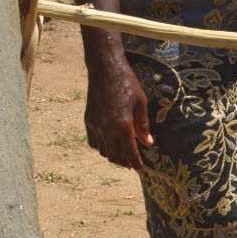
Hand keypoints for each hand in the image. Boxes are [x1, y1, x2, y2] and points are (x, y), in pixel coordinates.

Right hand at [85, 55, 154, 169]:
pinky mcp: (88, 120)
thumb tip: (148, 143)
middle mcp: (106, 128)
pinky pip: (93, 142)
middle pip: (114, 156)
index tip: (140, 168)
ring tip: (122, 154)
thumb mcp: (141, 103)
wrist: (105, 69)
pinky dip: (101, 146)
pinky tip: (109, 143)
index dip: (135, 162)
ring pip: (102, 151)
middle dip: (124, 162)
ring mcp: (95, 125)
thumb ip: (143, 126)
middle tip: (132, 163)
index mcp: (122, 124)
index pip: (129, 152)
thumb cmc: (127, 83)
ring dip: (113, 155)